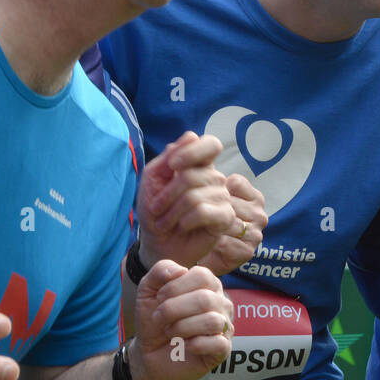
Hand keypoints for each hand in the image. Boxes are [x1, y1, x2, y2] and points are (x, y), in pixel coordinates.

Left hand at [129, 260, 233, 379]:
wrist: (149, 353)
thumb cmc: (154, 320)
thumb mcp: (148, 290)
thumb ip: (161, 270)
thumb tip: (181, 270)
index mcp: (207, 285)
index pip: (202, 275)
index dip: (175, 287)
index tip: (159, 298)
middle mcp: (221, 303)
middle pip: (205, 299)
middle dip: (173, 310)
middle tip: (159, 318)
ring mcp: (224, 326)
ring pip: (211, 321)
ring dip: (181, 328)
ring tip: (171, 332)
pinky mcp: (223, 349)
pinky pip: (218, 343)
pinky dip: (195, 345)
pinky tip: (185, 345)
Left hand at [137, 132, 265, 273]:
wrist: (157, 244)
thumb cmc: (155, 211)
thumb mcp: (154, 179)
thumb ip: (169, 157)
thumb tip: (191, 136)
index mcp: (200, 166)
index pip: (211, 144)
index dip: (192, 152)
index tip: (171, 167)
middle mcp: (215, 179)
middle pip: (192, 175)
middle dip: (166, 195)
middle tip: (156, 210)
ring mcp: (223, 198)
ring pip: (194, 196)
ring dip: (171, 212)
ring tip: (165, 222)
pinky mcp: (225, 218)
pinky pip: (203, 212)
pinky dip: (184, 221)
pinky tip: (182, 227)